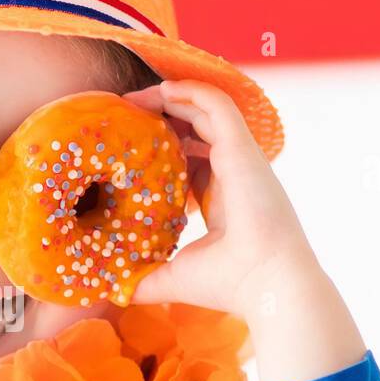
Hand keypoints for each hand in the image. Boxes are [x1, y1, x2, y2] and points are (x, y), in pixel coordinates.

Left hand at [124, 78, 365, 380]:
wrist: (267, 285)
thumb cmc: (228, 284)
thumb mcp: (173, 277)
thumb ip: (143, 278)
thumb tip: (112, 290)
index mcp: (219, 198)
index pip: (189, 159)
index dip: (160, 147)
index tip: (126, 146)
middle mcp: (231, 173)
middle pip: (195, 129)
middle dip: (160, 116)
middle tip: (123, 114)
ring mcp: (240, 158)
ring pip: (206, 110)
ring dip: (170, 97)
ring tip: (133, 98)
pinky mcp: (242, 149)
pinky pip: (218, 105)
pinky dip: (191, 91)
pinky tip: (161, 90)